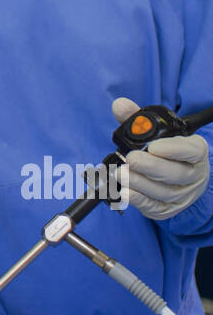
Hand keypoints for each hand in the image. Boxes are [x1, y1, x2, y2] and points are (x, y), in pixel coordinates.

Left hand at [112, 98, 210, 218]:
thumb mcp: (158, 132)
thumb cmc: (167, 149)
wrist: (179, 176)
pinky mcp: (169, 209)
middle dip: (151, 167)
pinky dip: (139, 200)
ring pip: (164, 192)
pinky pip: (155, 207)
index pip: (191, 150)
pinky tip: (124, 192)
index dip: (173, 149)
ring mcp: (183, 194)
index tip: (153, 146)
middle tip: (131, 159)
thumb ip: (139, 118)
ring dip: (140, 183)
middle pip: (176, 173)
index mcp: (195, 151)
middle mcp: (193, 174)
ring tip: (120, 173)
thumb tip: (119, 105)